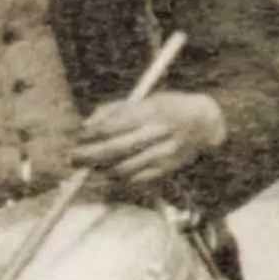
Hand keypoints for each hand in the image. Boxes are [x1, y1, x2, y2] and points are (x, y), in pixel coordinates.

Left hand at [76, 90, 230, 191]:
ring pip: (123, 169)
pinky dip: (118, 178)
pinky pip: (136, 180)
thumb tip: (87, 126)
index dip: (90, 135)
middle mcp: (157, 133)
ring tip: (90, 166)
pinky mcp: (167, 169)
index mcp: (150, 111)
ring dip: (101, 170)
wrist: (205, 122)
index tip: (76, 137)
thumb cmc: (168, 107)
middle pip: (114, 150)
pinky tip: (110, 173)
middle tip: (73, 157)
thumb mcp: (144, 100)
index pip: (112, 126)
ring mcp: (163, 154)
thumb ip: (114, 110)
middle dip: (88, 156)